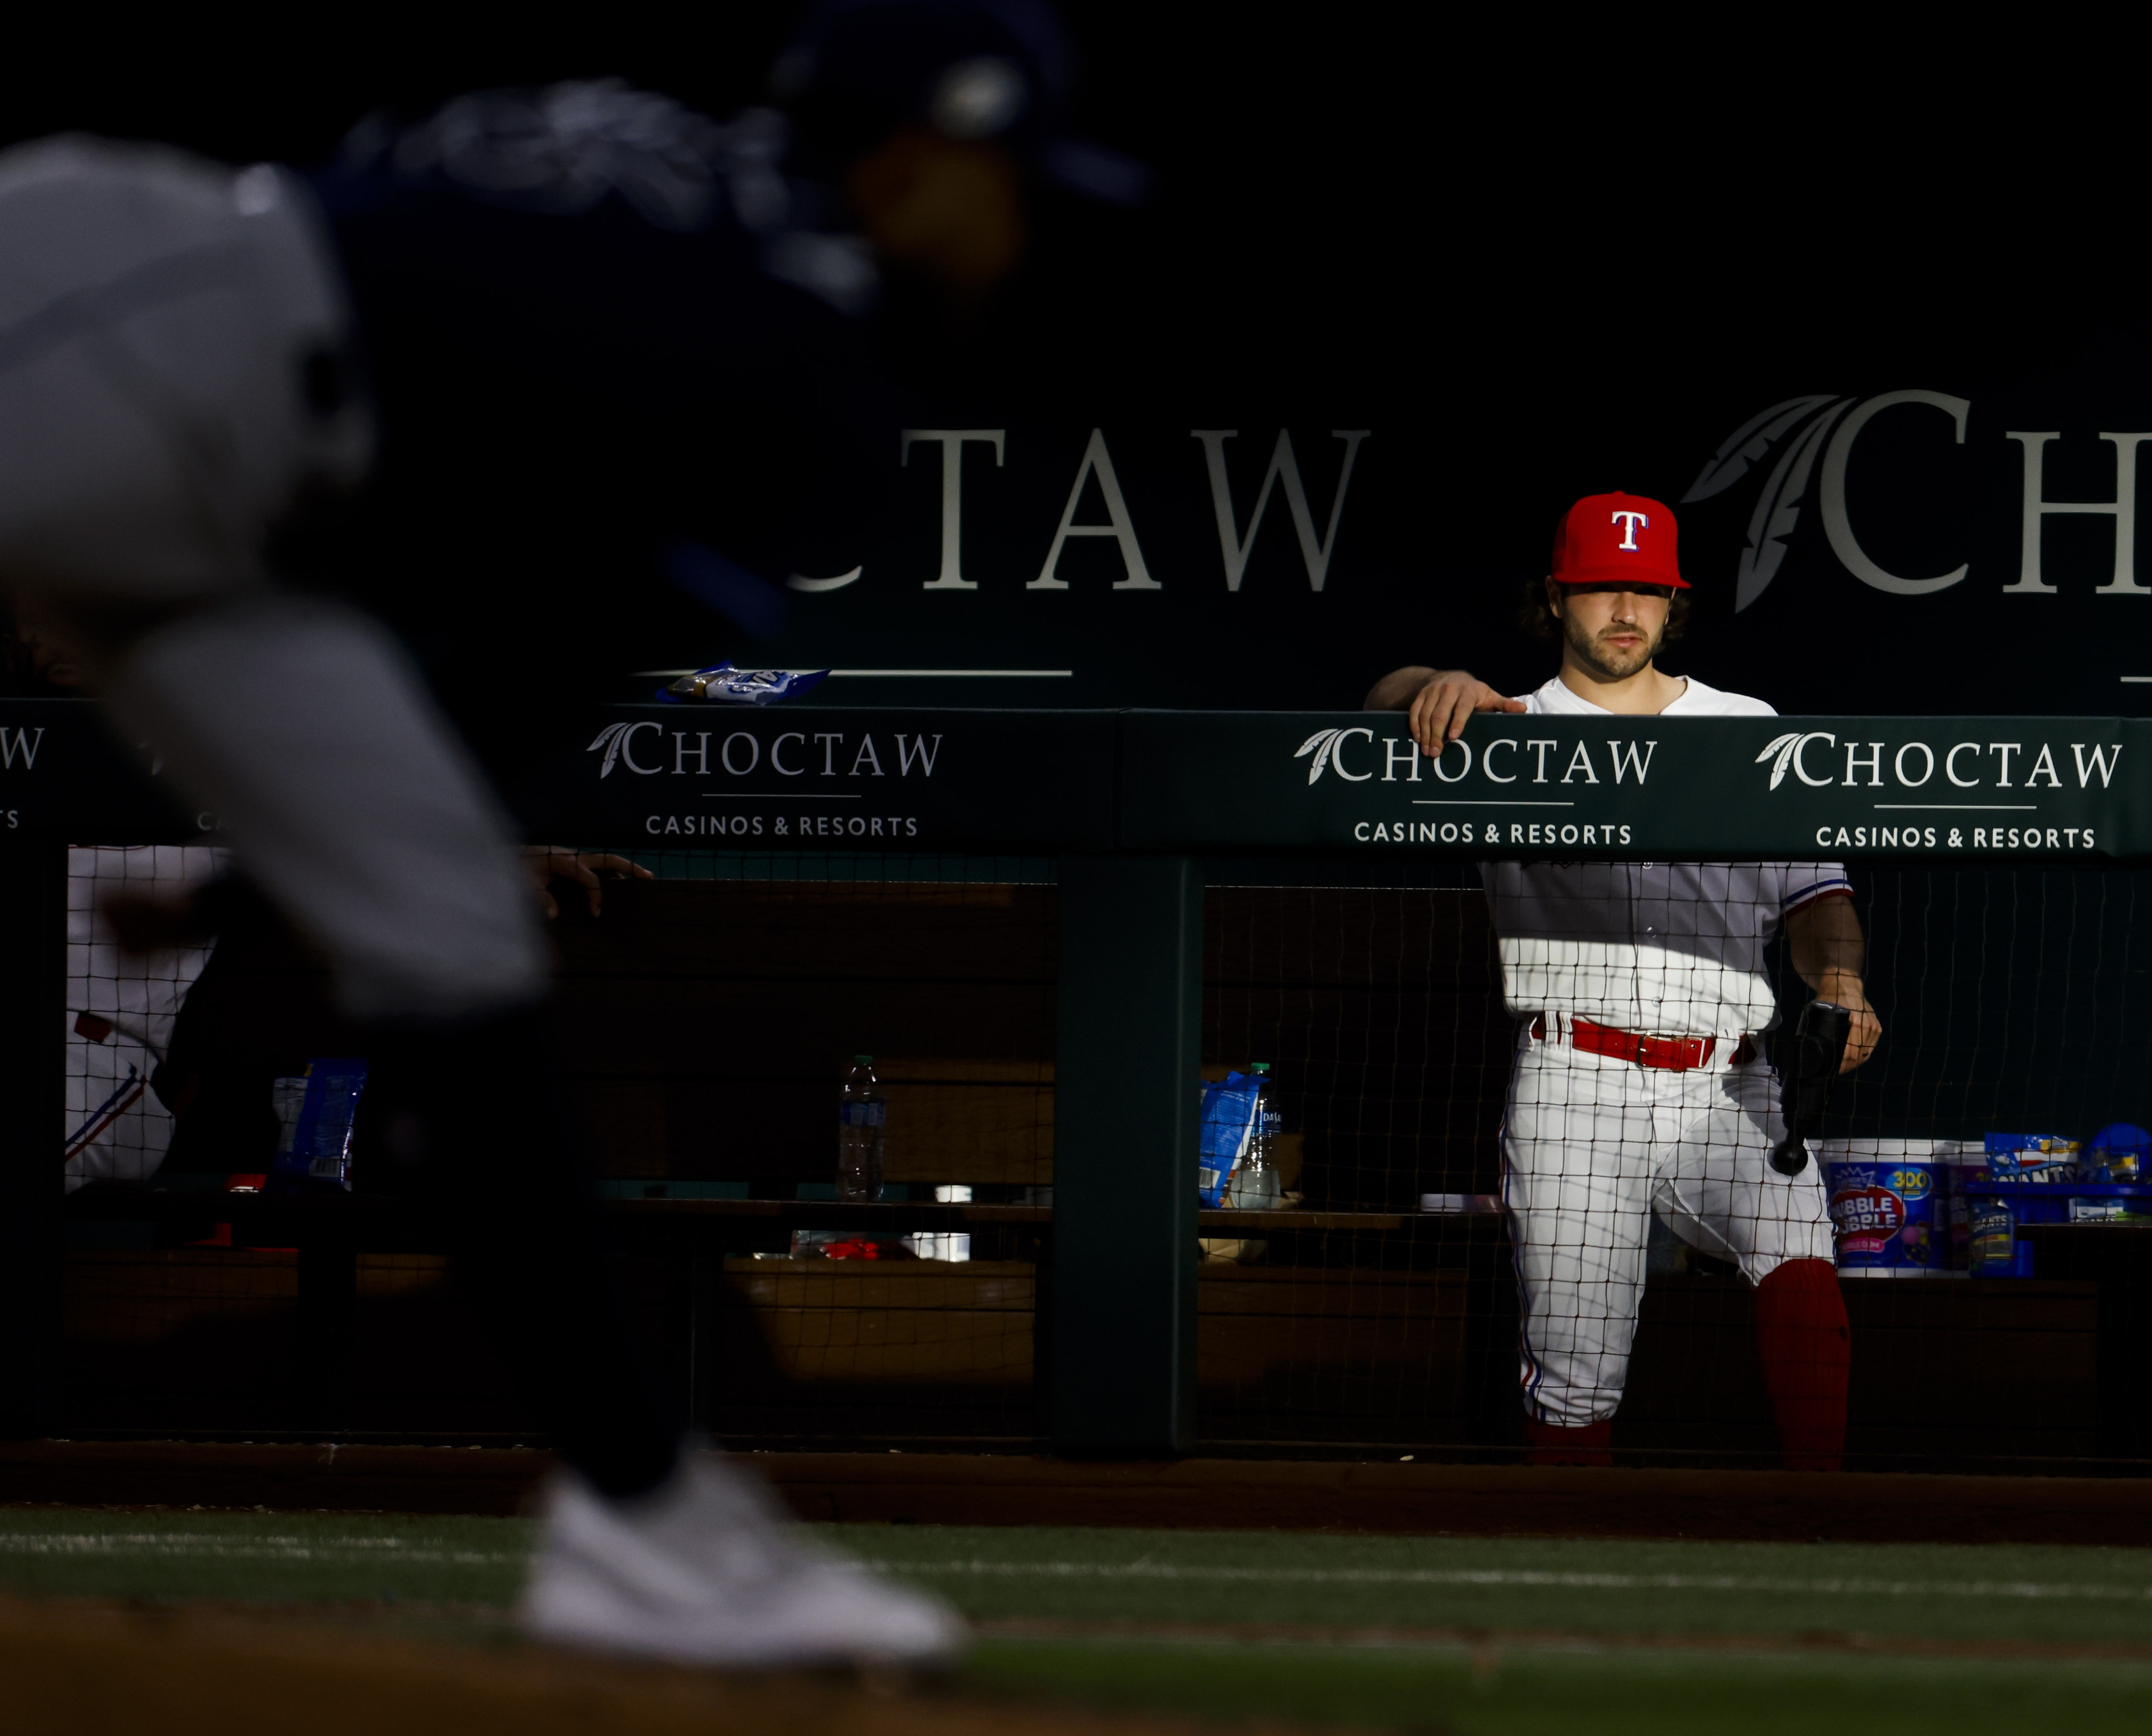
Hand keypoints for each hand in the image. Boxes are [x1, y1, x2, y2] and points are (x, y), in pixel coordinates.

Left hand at [522, 848, 652, 919]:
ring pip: (604, 861)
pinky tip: (616, 883)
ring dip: (622, 869)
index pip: (589, 880)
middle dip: (629, 868)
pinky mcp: (573, 859)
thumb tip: (553, 916)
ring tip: (641, 878)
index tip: (596, 914)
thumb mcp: (526, 884)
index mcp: (565, 861)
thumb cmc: (518, 868)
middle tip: (648, 877)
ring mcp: (575, 855)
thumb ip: (540, 899)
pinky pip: (595, 865)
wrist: (510, 854)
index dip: (596, 897)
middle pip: (608, 859)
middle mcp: (574, 855)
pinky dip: (608, 873)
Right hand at [1408, 670, 1526, 755]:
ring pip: (1425, 714)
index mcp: (1468, 691)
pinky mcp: (1421, 695)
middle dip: (1437, 735)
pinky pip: (1415, 710)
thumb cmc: (1474, 693)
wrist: (1451, 676)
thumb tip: (1523, 710)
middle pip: (1440, 714)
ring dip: (1425, 734)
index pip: (1462, 707)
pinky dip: (1415, 725)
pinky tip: (1418, 739)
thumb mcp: (1490, 696)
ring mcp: (1433, 691)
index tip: (1454, 737)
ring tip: (1427, 751)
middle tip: (1435, 753)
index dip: (1457, 722)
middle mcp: (1449, 689)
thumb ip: (1504, 705)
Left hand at [1816, 969, 1880, 1071]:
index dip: (1841, 1065)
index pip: (1849, 1053)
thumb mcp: (1821, 1012)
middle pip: (1858, 1056)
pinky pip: (1870, 1047)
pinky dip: (1862, 1055)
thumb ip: (1820, 1029)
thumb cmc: (1829, 998)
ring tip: (1842, 1067)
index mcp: (1852, 1022)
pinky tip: (1853, 1060)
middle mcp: (1865, 1025)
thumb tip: (1811, 1050)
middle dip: (1846, 1066)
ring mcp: (1873, 1026)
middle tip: (1834, 1070)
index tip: (1831, 1070)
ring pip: (1865, 1054)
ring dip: (1854, 1063)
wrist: (1845, 985)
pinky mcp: (1877, 1027)